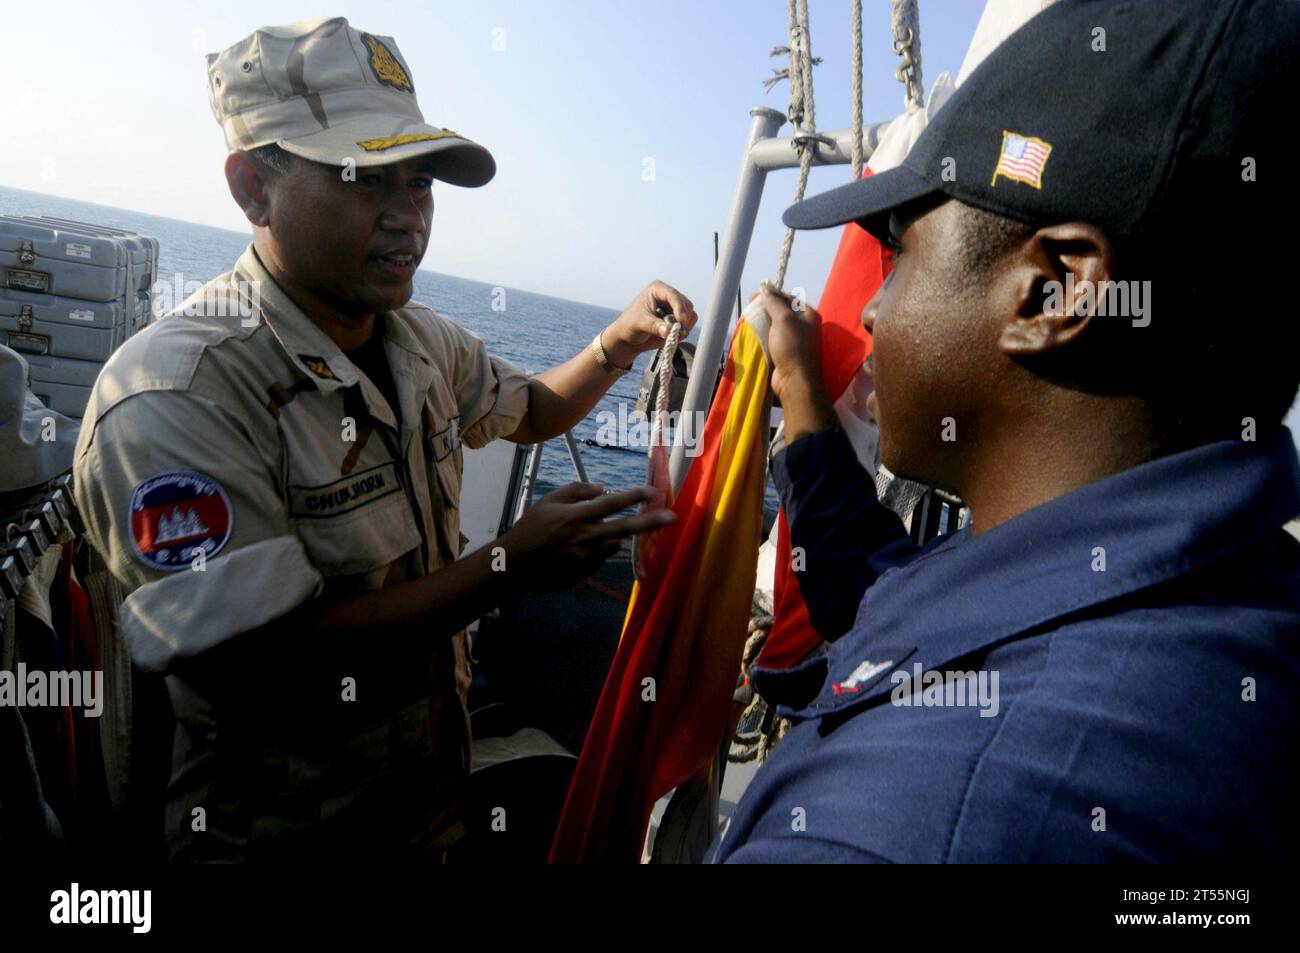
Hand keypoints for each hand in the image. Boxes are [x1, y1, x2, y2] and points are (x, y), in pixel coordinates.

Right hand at [499, 482, 675, 589]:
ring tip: (582, 536)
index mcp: (576, 517)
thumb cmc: (530, 528)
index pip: (612, 503)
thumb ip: (576, 492)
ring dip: (610, 538)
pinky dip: (594, 552)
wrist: (513, 564)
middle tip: (672, 518)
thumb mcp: (549, 502)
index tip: (651, 491)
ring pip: (612, 545)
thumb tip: (603, 488)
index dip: (634, 496)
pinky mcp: (583, 574)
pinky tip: (573, 551)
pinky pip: (599, 559)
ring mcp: (586, 559)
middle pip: (625, 528)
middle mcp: (585, 538)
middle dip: (651, 522)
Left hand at [601, 280, 698, 368]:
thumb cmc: (630, 325)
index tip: (681, 321)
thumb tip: (669, 331)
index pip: (673, 295)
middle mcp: (668, 296)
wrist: (629, 338)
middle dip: (683, 320)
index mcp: (657, 290)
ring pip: (691, 315)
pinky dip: (685, 331)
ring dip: (685, 327)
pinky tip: (673, 336)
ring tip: (670, 335)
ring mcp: (675, 307)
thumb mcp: (640, 324)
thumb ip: (655, 326)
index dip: (679, 307)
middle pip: (686, 305)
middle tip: (674, 333)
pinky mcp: (679, 319)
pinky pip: (690, 324)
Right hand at [761, 282, 823, 402]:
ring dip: (761, 321)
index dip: (772, 294)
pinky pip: (771, 337)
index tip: (756, 295)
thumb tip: (766, 287)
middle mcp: (803, 325)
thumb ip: (774, 302)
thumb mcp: (783, 319)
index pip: (789, 298)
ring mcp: (793, 339)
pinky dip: (761, 334)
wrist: (794, 381)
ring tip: (747, 318)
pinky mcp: (784, 351)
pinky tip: (751, 332)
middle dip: (764, 308)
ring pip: (774, 324)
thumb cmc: (792, 347)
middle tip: (749, 306)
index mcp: (808, 315)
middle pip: (781, 310)